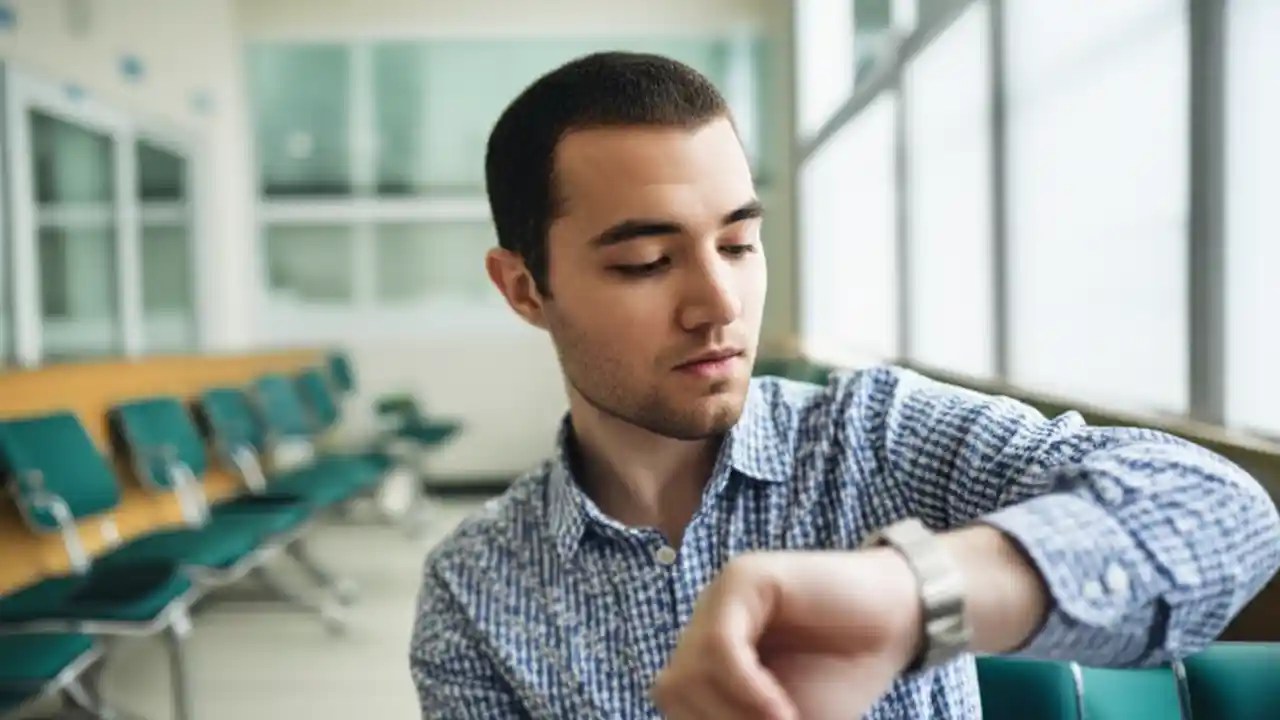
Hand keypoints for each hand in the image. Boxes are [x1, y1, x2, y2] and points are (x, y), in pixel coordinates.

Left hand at [651, 547, 923, 719]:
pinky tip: (782, 710)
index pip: (678, 708)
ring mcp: (719, 598)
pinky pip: (720, 647)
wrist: (897, 624)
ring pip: (687, 675)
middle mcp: (703, 626)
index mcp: (706, 661)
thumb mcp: (782, 718)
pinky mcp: (744, 578)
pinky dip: (748, 689)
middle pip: (674, 695)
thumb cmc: (841, 674)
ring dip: (732, 714)